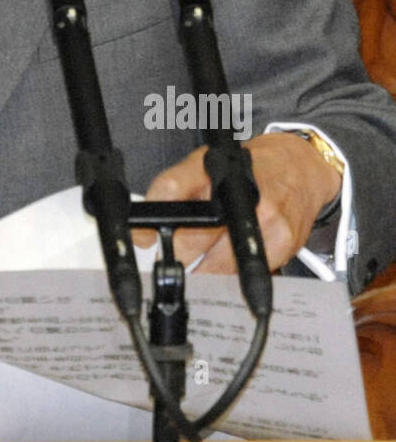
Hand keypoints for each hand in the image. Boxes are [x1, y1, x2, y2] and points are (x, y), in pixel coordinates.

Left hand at [132, 133, 342, 271]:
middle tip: (182, 251)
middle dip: (179, 253)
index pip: (169, 191)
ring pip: (215, 266)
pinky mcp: (283, 243)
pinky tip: (234, 258)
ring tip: (209, 253)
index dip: (151, 222)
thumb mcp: (203, 166)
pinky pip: (243, 276)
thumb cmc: (249, 168)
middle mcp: (239, 192)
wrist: (299, 168)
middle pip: (190, 239)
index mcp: (212, 168)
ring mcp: (264, 219)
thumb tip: (142, 237)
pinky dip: (233, 274)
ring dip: (205, 269)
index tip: (146, 240)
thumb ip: (168, 195)